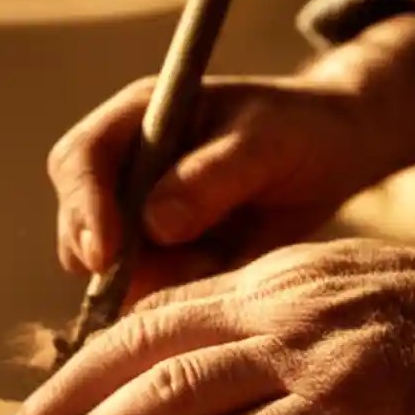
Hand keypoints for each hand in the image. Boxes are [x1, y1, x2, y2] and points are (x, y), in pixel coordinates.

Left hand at [0, 238, 414, 414]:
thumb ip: (274, 320)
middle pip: (137, 348)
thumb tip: (215, 369)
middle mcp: (272, 306)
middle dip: (63, 400)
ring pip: (172, 392)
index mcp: (269, 281)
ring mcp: (307, 351)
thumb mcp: (341, 291)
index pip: (152, 318)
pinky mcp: (347, 403)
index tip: (43, 405)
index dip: (87, 364)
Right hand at [49, 74, 385, 297]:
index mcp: (137, 119)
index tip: (105, 254)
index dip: (83, 208)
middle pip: (78, 222)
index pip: (79, 162)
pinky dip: (178, 294)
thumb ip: (211, 177)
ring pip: (111, 268)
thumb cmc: (300, 129)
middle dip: (112, 259)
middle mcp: (128, 168)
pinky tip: (224, 269)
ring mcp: (142, 214)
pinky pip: (150, 289)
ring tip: (219, 260)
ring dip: (154, 280)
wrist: (336, 154)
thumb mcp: (265, 141)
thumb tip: (153, 223)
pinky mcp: (167, 254)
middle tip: (180, 267)